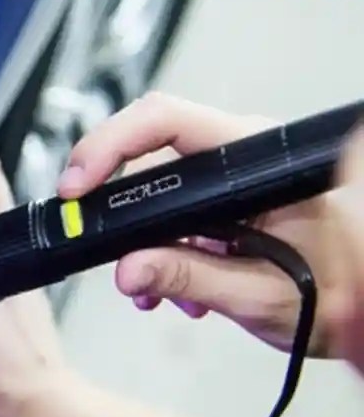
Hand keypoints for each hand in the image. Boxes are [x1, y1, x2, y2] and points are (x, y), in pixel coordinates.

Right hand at [59, 92, 359, 357]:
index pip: (165, 122)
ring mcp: (236, 182)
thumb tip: (128, 269)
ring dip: (142, 242)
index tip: (78, 186)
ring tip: (151, 289)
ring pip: (160, 192)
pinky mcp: (230, 206)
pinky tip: (173, 288)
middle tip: (93, 242)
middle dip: (118, 209)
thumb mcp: (258, 294)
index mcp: (258, 162)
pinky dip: (162, 251)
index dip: (109, 146)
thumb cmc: (339, 293)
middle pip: (152, 157)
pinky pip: (177, 214)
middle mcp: (246, 160)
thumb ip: (188, 278)